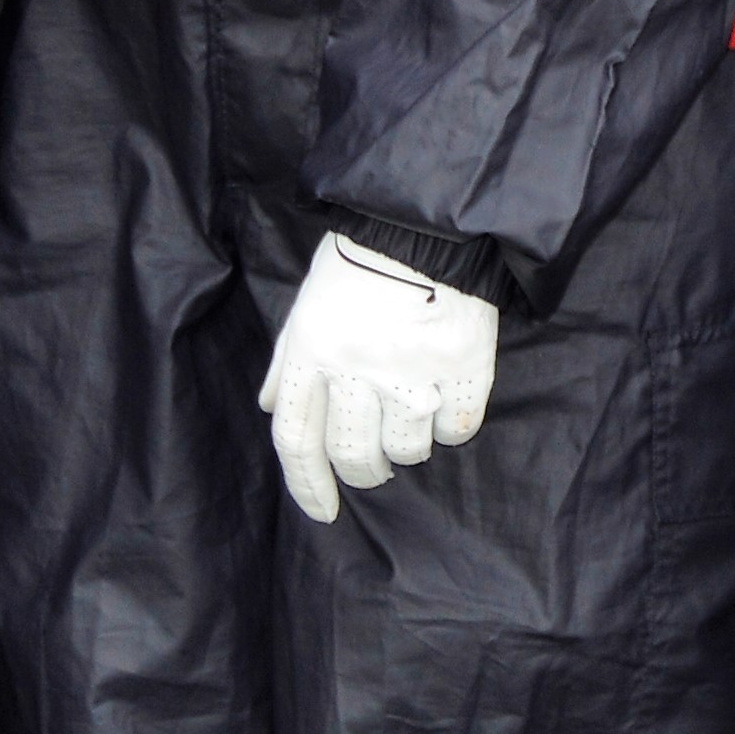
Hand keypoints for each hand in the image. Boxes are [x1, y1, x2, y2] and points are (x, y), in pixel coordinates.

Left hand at [257, 234, 498, 524]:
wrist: (427, 220)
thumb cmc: (361, 261)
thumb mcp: (309, 304)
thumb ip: (289, 361)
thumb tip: (273, 408)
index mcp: (312, 351)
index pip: (297, 439)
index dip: (307, 486)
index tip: (325, 513)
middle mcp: (355, 367)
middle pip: (352, 454)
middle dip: (364, 471)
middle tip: (376, 463)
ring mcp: (411, 369)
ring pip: (407, 450)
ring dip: (410, 445)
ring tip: (415, 413)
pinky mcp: (461, 366)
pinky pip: (457, 429)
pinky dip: (452, 426)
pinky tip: (447, 398)